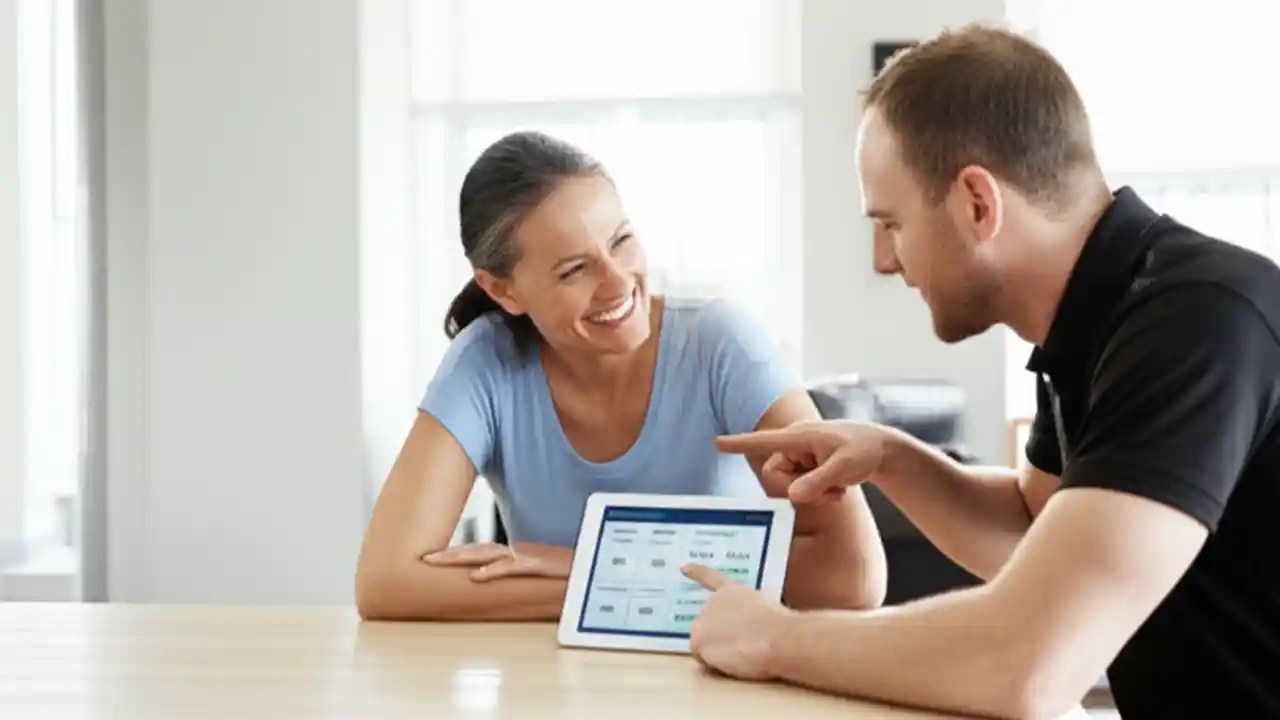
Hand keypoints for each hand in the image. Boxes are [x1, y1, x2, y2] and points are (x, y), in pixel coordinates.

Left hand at [422, 542, 572, 581]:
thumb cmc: (574, 577)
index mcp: (519, 555)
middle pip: (478, 549)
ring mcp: (529, 556)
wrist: (599, 568)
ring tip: (436, 561)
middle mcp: (520, 552)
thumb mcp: (543, 579)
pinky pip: (512, 566)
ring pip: (488, 553)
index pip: (483, 552)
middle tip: (424, 558)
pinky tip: (476, 576)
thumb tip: (502, 592)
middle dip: (449, 554)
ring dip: (460, 558)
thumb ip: (522, 582)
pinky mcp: (540, 565)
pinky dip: (493, 570)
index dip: (459, 555)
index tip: (436, 559)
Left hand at [681, 564, 792, 680]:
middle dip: (724, 635)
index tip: (684, 567)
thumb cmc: (780, 625)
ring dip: (721, 651)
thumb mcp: (766, 609)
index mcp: (733, 590)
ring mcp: (703, 620)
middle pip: (711, 623)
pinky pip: (696, 650)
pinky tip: (708, 653)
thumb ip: (750, 612)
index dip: (697, 573)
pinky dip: (706, 658)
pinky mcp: (699, 642)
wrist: (776, 637)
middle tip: (747, 647)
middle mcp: (713, 601)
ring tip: (745, 656)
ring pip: (708, 643)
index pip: (712, 579)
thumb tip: (749, 628)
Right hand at [718, 421, 896, 503]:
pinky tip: (837, 487)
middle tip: (830, 492)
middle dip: (799, 490)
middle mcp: (794, 445)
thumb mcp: (844, 468)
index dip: (739, 443)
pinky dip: (818, 492)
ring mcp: (800, 456)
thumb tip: (792, 496)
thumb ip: (818, 482)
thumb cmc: (864, 450)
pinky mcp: (806, 466)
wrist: (881, 449)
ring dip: (813, 493)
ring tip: (837, 488)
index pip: (763, 440)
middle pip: (776, 476)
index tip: (717, 443)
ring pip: (789, 486)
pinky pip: (799, 487)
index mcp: (799, 437)